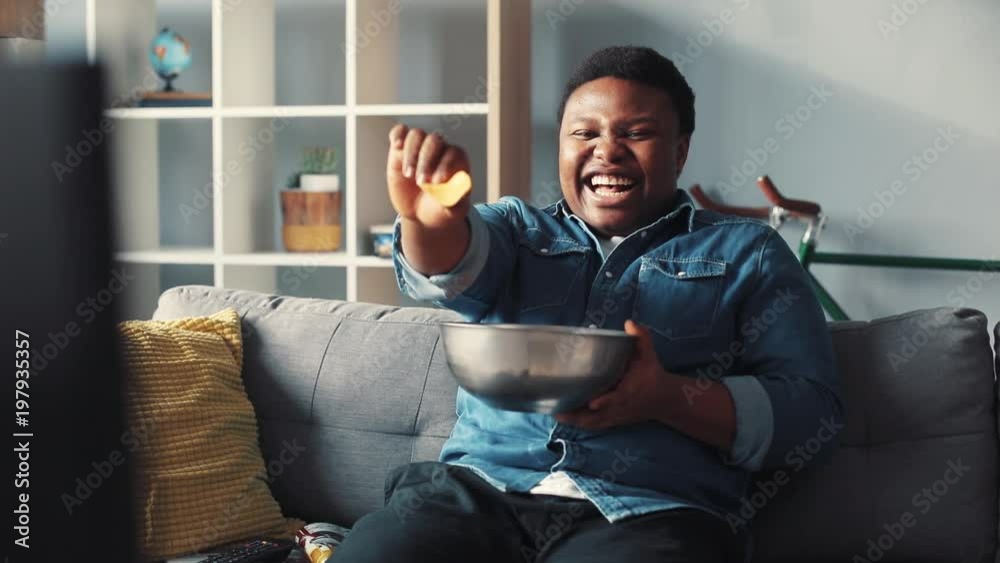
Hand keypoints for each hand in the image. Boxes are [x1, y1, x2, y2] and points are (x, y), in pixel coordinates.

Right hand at [386, 124, 470, 228]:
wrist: (421, 213)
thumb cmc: (440, 209)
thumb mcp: (451, 212)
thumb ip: (454, 202)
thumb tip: (453, 193)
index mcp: (457, 160)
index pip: (453, 153)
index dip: (445, 164)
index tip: (437, 182)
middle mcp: (440, 149)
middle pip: (434, 141)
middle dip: (426, 161)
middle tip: (421, 182)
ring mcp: (420, 147)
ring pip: (417, 135)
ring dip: (411, 154)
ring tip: (409, 175)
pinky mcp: (401, 150)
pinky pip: (400, 132)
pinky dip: (397, 135)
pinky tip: (397, 145)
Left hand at [555, 320, 675, 430]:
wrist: (664, 400)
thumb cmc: (652, 375)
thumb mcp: (648, 355)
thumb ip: (641, 338)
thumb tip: (629, 322)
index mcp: (629, 391)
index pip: (617, 399)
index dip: (606, 402)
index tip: (593, 403)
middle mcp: (620, 407)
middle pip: (597, 417)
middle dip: (578, 415)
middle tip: (557, 409)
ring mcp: (615, 416)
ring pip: (592, 423)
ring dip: (574, 420)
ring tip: (554, 412)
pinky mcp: (612, 420)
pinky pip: (594, 425)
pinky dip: (579, 423)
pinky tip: (564, 417)